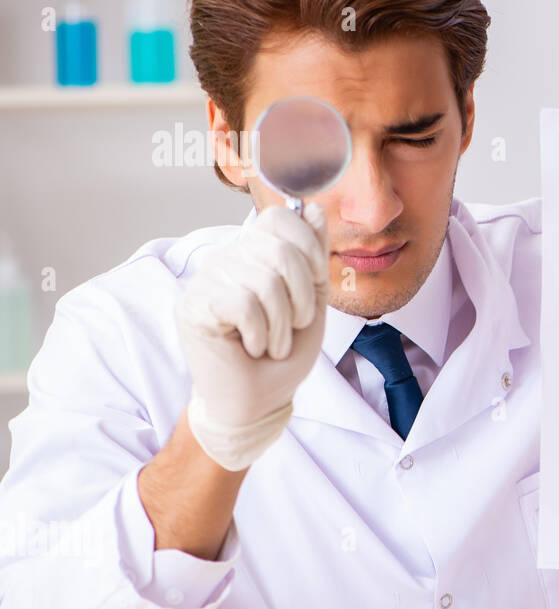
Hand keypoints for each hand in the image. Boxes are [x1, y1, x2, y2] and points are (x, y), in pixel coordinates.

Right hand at [176, 202, 329, 470]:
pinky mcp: (194, 305)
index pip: (281, 217)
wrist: (258, 401)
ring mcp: (207, 279)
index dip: (309, 248)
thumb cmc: (283, 354)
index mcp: (257, 253)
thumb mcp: (313, 302)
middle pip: (280, 249)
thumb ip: (314, 256)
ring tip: (271, 342)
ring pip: (264, 281)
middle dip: (302, 297)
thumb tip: (315, 208)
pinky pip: (242, 304)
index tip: (315, 284)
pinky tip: (249, 346)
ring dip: (281, 325)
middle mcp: (229, 258)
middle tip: (293, 325)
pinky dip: (259, 333)